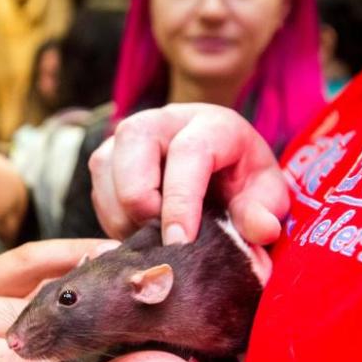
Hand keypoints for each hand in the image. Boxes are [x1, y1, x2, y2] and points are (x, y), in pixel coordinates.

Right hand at [89, 104, 289, 245]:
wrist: (220, 173)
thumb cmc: (242, 183)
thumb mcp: (265, 197)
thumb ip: (264, 213)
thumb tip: (260, 231)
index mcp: (212, 123)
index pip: (189, 152)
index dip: (180, 201)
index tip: (179, 243)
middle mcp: (165, 119)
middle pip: (133, 143)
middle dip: (141, 202)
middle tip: (162, 239)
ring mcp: (129, 136)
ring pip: (105, 168)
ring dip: (123, 215)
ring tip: (152, 240)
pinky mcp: (107, 157)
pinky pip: (97, 190)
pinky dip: (112, 220)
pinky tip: (138, 235)